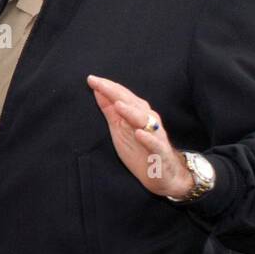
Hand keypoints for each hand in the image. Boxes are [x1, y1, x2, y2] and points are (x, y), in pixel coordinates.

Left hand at [86, 74, 193, 197]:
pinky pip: (155, 144)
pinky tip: (139, 133)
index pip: (122, 95)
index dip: (107, 87)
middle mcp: (148, 120)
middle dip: (115, 92)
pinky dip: (148, 138)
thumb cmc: (139, 148)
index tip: (91, 79)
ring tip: (118, 105)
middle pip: (132, 103)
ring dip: (132, 112)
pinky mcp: (160, 152)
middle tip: (99, 84)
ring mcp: (155, 135)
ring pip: (145, 120)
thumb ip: (110, 110)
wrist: (163, 174)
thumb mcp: (119, 128)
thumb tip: (97, 90)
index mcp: (137, 113)